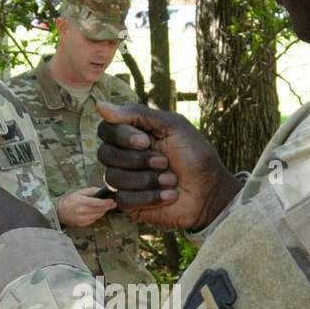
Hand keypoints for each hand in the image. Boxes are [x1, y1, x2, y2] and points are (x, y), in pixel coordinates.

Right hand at [57, 187, 117, 228]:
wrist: (60, 211)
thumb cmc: (70, 200)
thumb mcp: (79, 192)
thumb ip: (91, 191)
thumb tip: (102, 190)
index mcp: (81, 201)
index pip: (98, 202)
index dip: (107, 202)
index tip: (112, 200)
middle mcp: (82, 211)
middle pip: (100, 209)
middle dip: (108, 206)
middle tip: (113, 203)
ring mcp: (83, 218)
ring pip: (99, 215)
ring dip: (104, 211)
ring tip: (107, 206)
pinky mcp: (83, 224)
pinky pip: (95, 219)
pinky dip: (98, 215)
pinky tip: (98, 211)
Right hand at [96, 101, 240, 230]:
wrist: (209, 191)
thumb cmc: (195, 156)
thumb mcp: (171, 126)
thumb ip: (137, 113)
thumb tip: (99, 105)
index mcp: (133, 135)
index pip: (106, 130)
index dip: (122, 136)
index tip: (146, 141)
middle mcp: (125, 157)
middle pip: (105, 154)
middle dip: (137, 159)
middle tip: (164, 162)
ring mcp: (126, 181)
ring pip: (113, 177)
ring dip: (147, 179)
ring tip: (171, 180)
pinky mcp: (130, 204)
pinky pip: (124, 199)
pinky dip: (150, 196)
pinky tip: (169, 195)